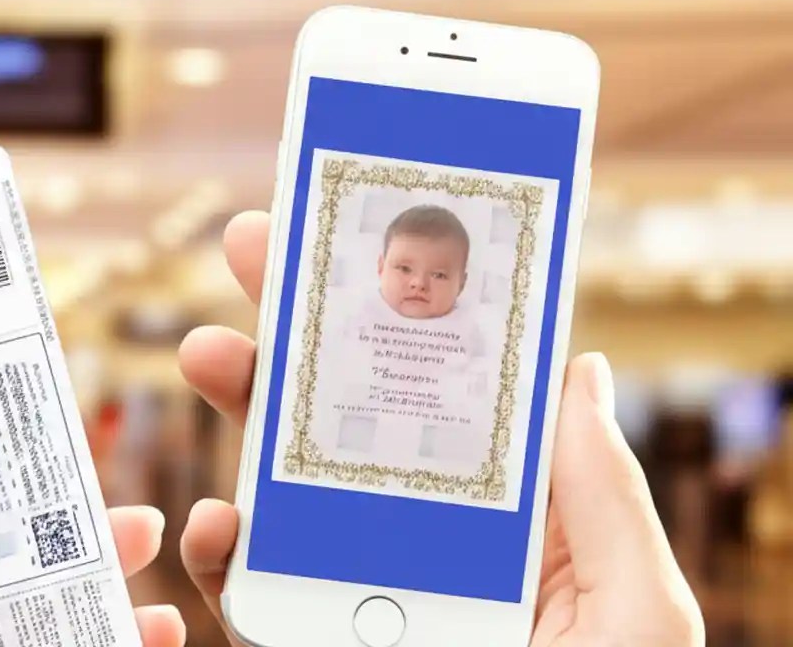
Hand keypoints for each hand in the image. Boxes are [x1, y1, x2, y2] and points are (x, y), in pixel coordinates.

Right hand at [177, 211, 705, 646]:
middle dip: (297, 327)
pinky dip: (223, 550)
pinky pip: (251, 590)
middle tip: (251, 252)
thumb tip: (581, 369)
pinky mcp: (307, 641)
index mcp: (504, 518)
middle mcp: (421, 541)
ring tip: (209, 354)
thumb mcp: (633, 611)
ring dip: (242, 411)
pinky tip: (220, 518)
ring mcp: (358, 592)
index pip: (445, 393)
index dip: (404, 312)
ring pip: (286, 484)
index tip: (361, 236)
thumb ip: (599, 496)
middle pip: (349, 416)